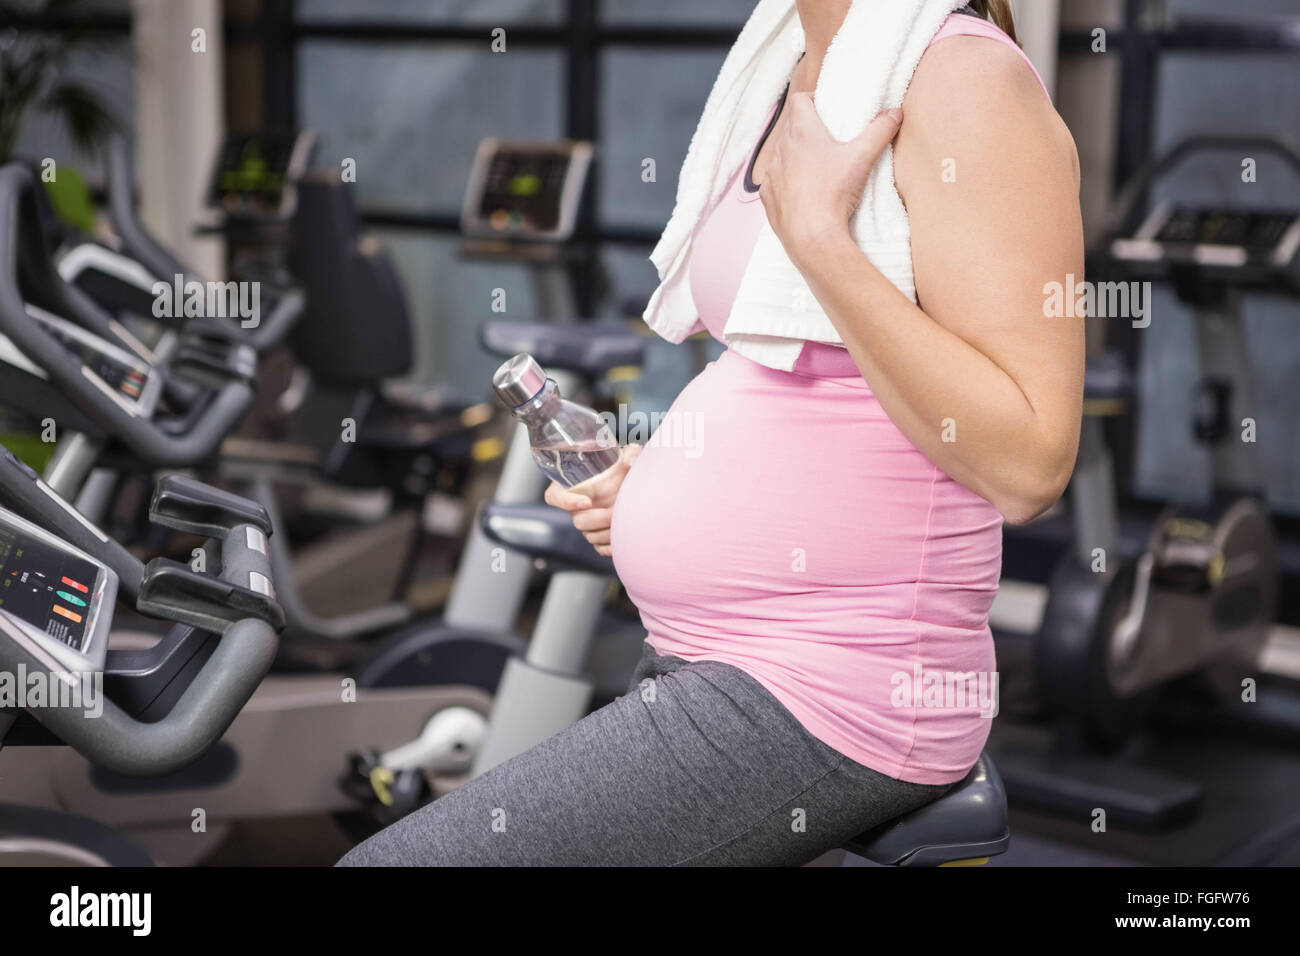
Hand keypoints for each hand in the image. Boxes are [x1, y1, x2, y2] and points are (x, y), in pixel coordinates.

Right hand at [543, 444, 642, 556]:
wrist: (633, 485)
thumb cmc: (623, 466)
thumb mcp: (626, 454)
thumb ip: (630, 453)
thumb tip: (631, 461)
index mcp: (572, 485)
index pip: (554, 496)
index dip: (566, 502)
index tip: (587, 501)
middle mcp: (576, 507)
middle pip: (578, 521)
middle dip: (598, 519)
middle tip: (615, 513)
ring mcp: (587, 523)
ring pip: (590, 536)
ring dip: (607, 533)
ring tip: (625, 522)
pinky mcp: (599, 535)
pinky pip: (599, 548)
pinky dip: (611, 547)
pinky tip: (623, 538)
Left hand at [759, 93, 902, 264]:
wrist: (811, 235)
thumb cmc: (834, 192)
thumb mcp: (862, 157)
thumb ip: (880, 131)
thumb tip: (895, 113)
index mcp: (802, 132)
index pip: (799, 100)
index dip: (811, 99)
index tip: (824, 106)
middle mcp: (781, 149)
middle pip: (790, 126)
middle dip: (806, 127)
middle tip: (826, 136)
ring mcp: (772, 174)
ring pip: (781, 154)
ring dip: (795, 154)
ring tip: (815, 165)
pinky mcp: (768, 197)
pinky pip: (775, 181)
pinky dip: (786, 181)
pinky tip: (801, 190)